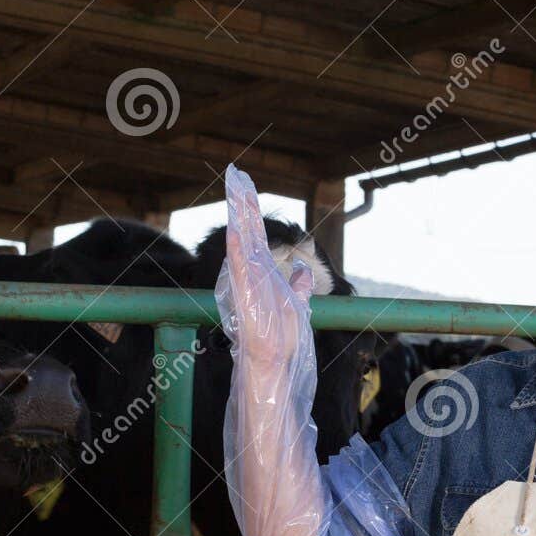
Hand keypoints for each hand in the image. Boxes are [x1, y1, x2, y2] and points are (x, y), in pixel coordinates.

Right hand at [220, 165, 313, 379]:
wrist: (274, 362)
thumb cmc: (282, 339)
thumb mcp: (297, 304)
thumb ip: (299, 285)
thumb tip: (302, 268)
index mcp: (264, 272)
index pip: (256, 234)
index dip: (251, 209)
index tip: (245, 185)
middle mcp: (253, 273)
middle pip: (247, 230)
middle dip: (241, 201)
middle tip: (235, 173)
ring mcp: (247, 283)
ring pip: (241, 242)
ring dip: (238, 216)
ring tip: (233, 189)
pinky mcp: (246, 297)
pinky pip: (240, 270)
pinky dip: (238, 251)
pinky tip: (236, 231)